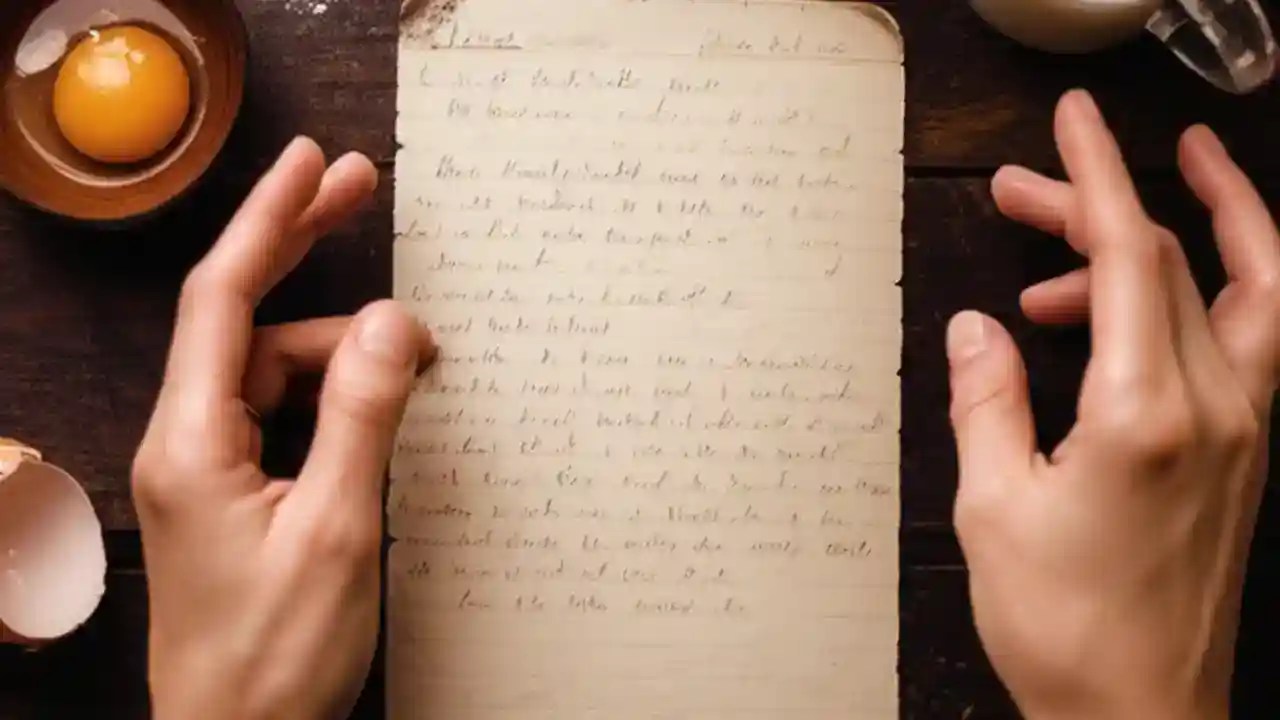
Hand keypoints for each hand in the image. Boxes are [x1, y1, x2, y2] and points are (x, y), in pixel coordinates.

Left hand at [132, 138, 433, 719]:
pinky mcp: (239, 491)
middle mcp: (191, 442)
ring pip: (281, 369)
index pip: (223, 298)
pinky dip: (338, 395)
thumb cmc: (275, 656)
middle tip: (358, 188)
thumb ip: (364, 416)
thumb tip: (396, 322)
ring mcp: (213, 467)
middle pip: (246, 316)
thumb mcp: (337, 528)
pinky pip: (289, 413)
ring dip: (347, 350)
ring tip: (418, 359)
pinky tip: (383, 400)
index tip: (311, 163)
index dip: (268, 219)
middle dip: (300, 247)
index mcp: (193, 442)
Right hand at [947, 89, 1277, 719]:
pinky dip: (1192, 297)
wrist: (1137, 716)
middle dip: (1097, 208)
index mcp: (1148, 415)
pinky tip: (1118, 319)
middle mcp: (1218, 409)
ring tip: (1054, 267)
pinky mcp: (1245, 454)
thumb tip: (976, 328)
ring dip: (1156, 246)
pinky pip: (1243, 337)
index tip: (1072, 123)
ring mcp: (1246, 430)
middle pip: (1174, 260)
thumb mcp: (992, 508)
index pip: (1133, 254)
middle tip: (1023, 191)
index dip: (1096, 177)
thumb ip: (987, 401)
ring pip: (1237, 287)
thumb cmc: (1066, 628)